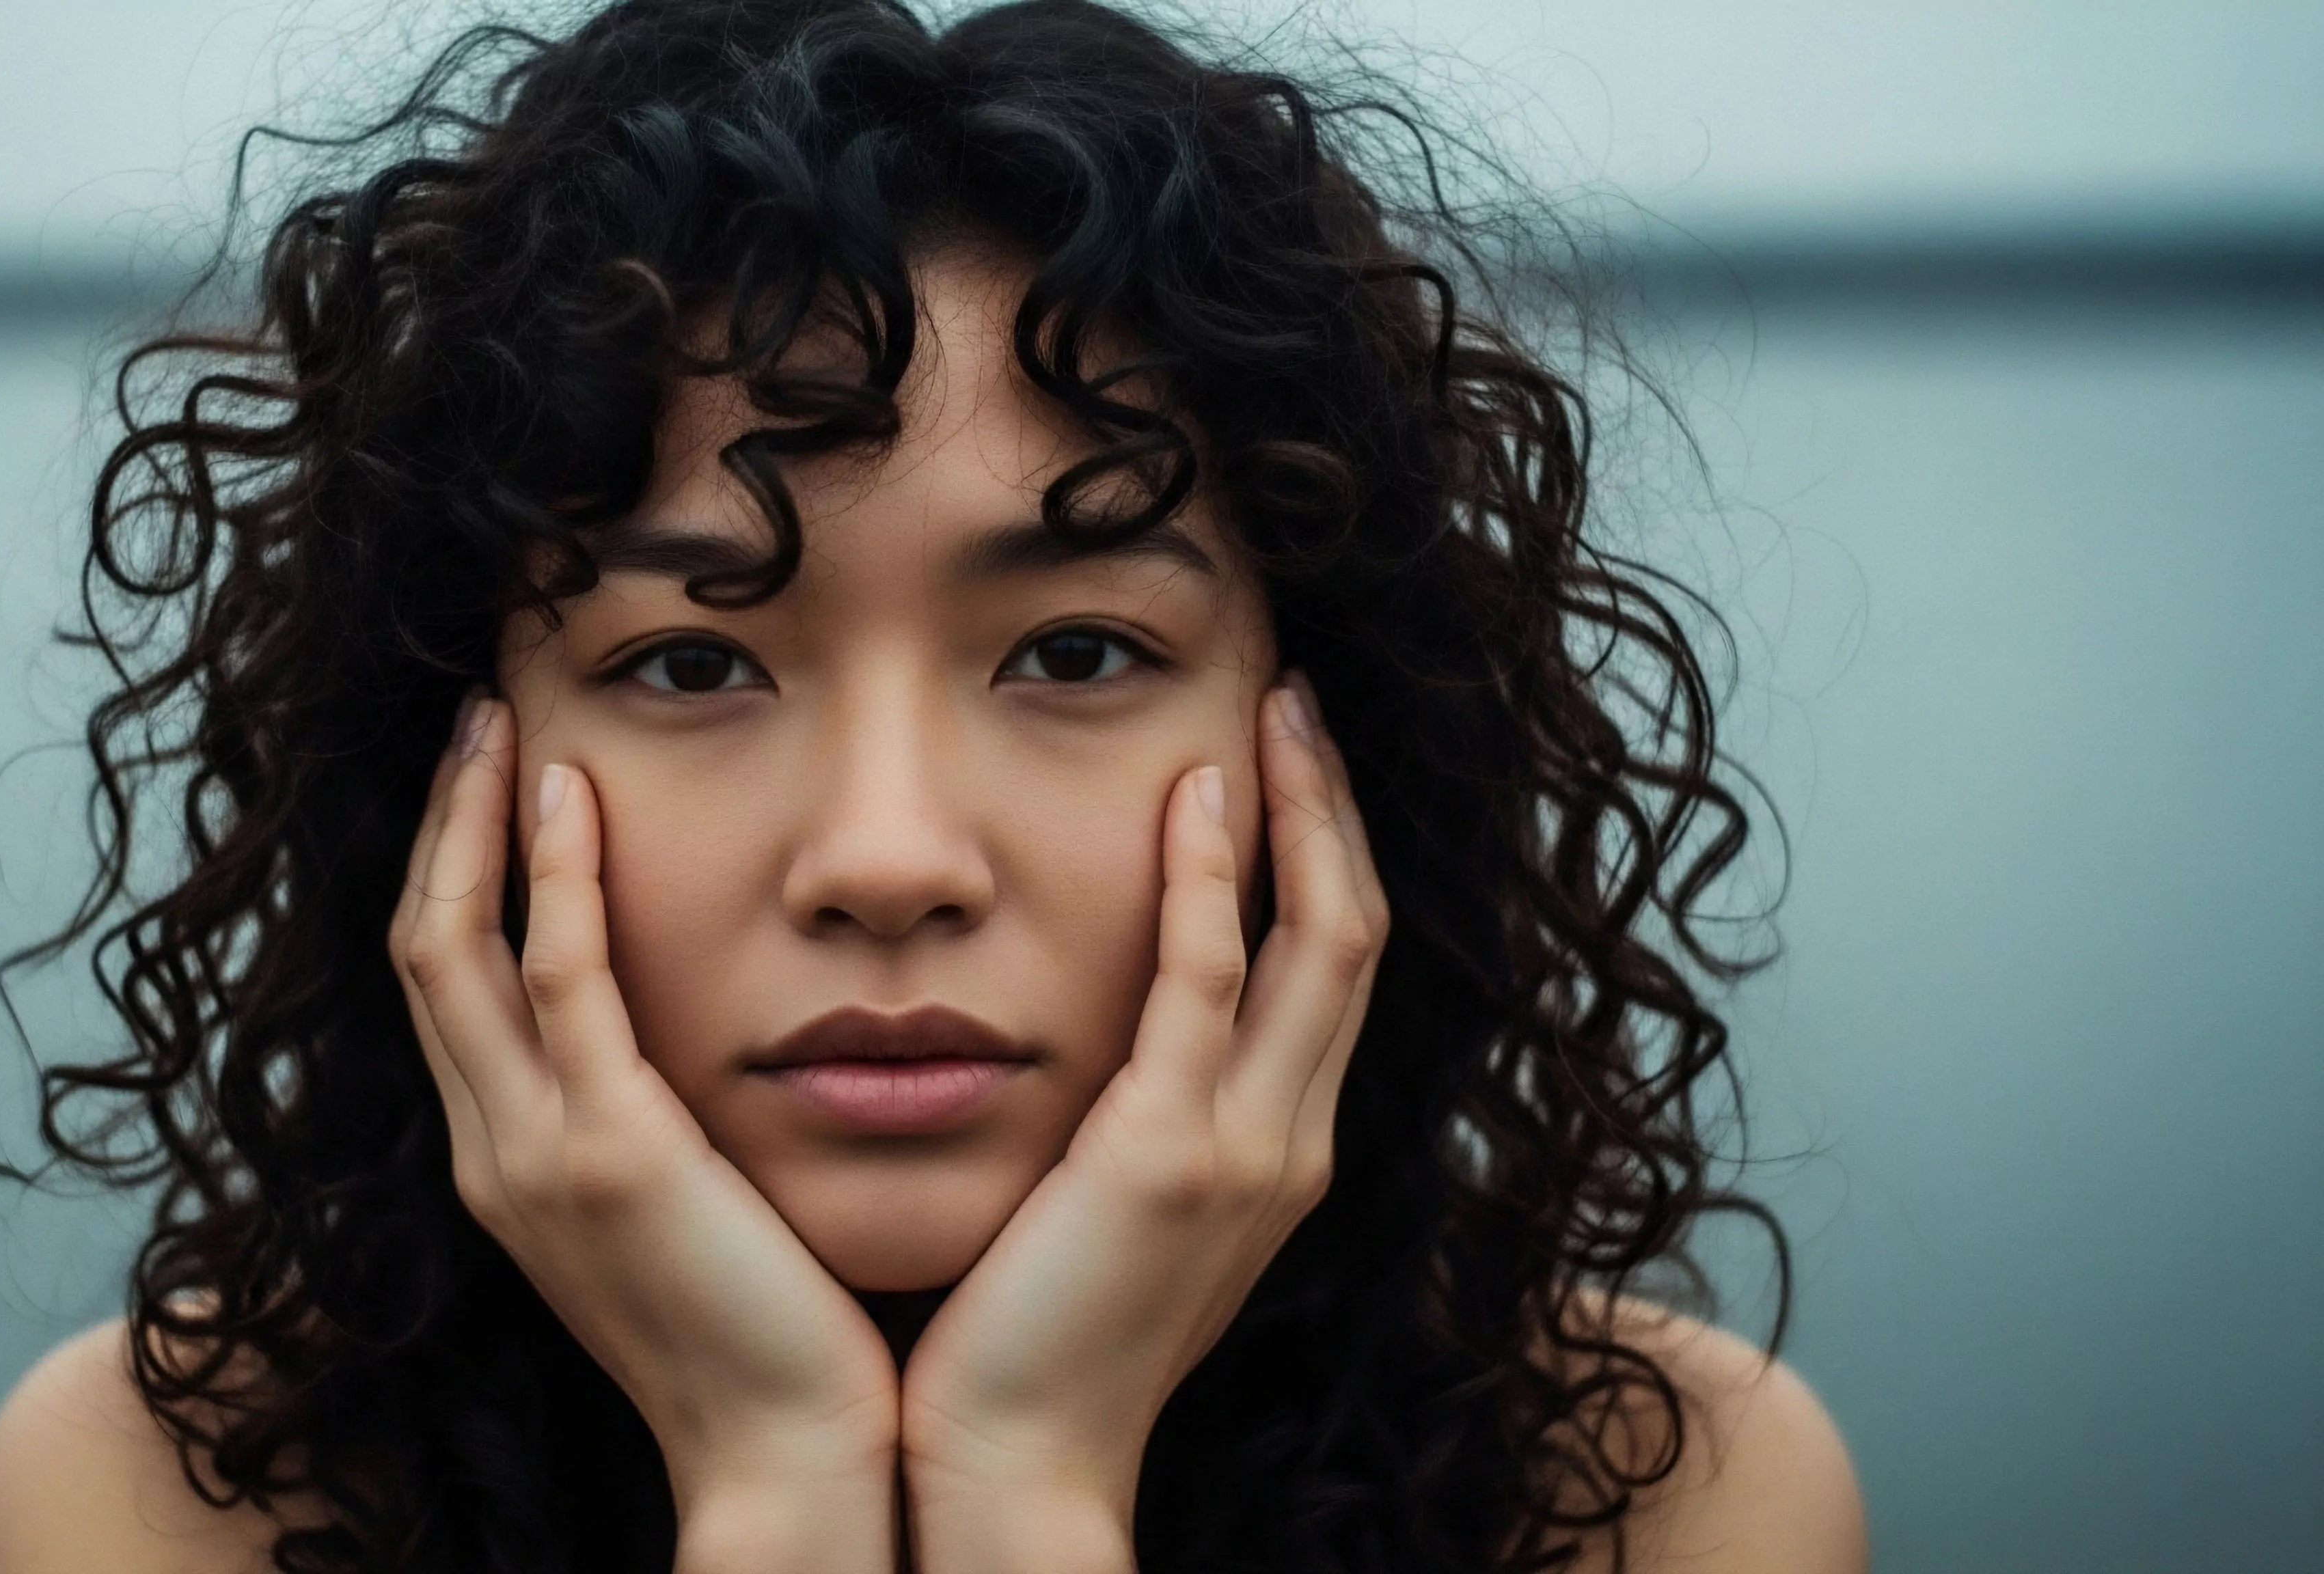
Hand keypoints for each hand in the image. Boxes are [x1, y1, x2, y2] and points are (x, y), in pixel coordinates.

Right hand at [390, 695, 899, 1571]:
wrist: (791, 1460)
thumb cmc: (766, 1336)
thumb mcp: (681, 1213)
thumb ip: (654, 1126)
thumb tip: (683, 1045)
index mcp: (509, 1165)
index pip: (447, 987)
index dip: (452, 873)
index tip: (488, 779)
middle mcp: (494, 1153)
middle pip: (420, 950)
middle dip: (440, 825)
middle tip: (472, 717)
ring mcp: (535, 1155)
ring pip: (455, 947)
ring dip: (472, 821)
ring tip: (499, 720)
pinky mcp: (609, 1153)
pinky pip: (555, 979)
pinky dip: (552, 875)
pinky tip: (571, 790)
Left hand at [898, 674, 1387, 1572]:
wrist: (1013, 1464)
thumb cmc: (1035, 1339)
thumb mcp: (1115, 1215)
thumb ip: (1141, 1124)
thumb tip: (1109, 1042)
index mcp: (1277, 1154)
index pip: (1332, 972)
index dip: (1327, 858)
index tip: (1290, 762)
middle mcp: (1291, 1144)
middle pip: (1354, 936)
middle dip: (1337, 809)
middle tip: (1302, 701)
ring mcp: (1246, 1151)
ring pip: (1319, 942)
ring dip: (1301, 813)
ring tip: (1273, 710)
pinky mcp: (1171, 1154)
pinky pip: (1215, 983)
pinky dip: (1217, 878)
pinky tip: (1195, 794)